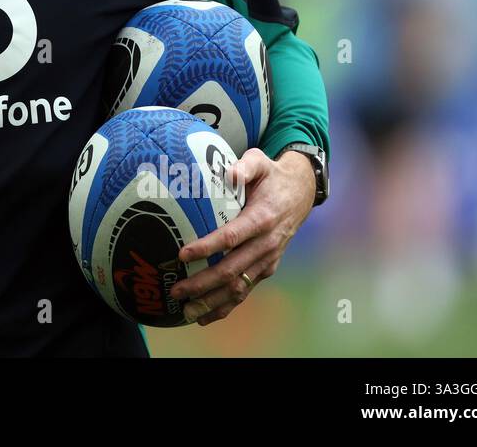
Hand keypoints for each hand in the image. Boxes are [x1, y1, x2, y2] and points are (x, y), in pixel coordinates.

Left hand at [169, 147, 316, 325]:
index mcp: (262, 218)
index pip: (232, 237)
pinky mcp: (267, 268)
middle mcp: (266, 244)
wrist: (301, 192)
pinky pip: (245, 291)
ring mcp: (267, 259)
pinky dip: (226, 306)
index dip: (207, 247)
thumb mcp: (260, 161)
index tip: (182, 255)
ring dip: (212, 302)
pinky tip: (204, 316)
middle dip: (203, 283)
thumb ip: (245, 165)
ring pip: (239, 288)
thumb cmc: (272, 176)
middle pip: (232, 270)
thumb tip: (228, 171)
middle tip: (175, 289)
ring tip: (186, 312)